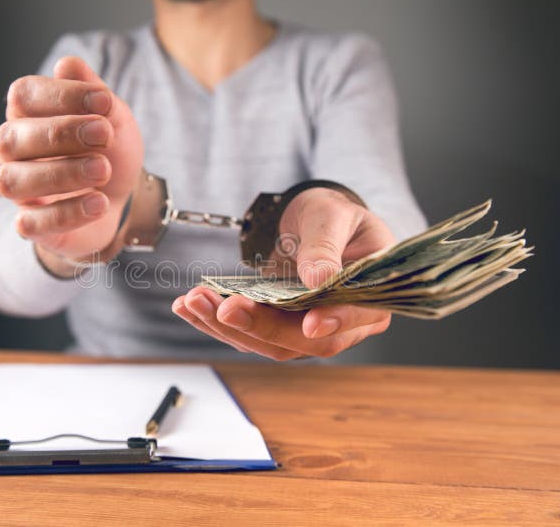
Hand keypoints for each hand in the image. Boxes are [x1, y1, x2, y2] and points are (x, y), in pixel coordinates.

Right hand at [0, 56, 143, 269]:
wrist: (121, 197)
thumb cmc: (107, 149)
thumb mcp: (112, 117)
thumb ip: (93, 93)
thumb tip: (68, 64)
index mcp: (27, 114)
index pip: (23, 95)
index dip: (61, 96)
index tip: (105, 103)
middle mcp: (13, 151)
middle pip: (11, 137)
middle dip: (60, 134)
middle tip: (104, 134)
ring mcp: (20, 190)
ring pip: (13, 181)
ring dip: (61, 174)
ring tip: (104, 170)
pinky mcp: (34, 226)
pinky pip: (32, 224)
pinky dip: (67, 213)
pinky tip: (99, 202)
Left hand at [173, 188, 395, 359]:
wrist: (314, 221)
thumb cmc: (334, 216)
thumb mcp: (332, 216)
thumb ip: (325, 246)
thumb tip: (319, 279)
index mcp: (370, 297)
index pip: (355, 317)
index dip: (333, 322)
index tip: (310, 323)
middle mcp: (342, 323)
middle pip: (304, 341)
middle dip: (261, 326)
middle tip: (225, 307)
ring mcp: (307, 330)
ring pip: (270, 344)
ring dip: (228, 327)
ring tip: (194, 301)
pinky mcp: (278, 328)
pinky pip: (249, 334)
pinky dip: (217, 322)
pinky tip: (189, 306)